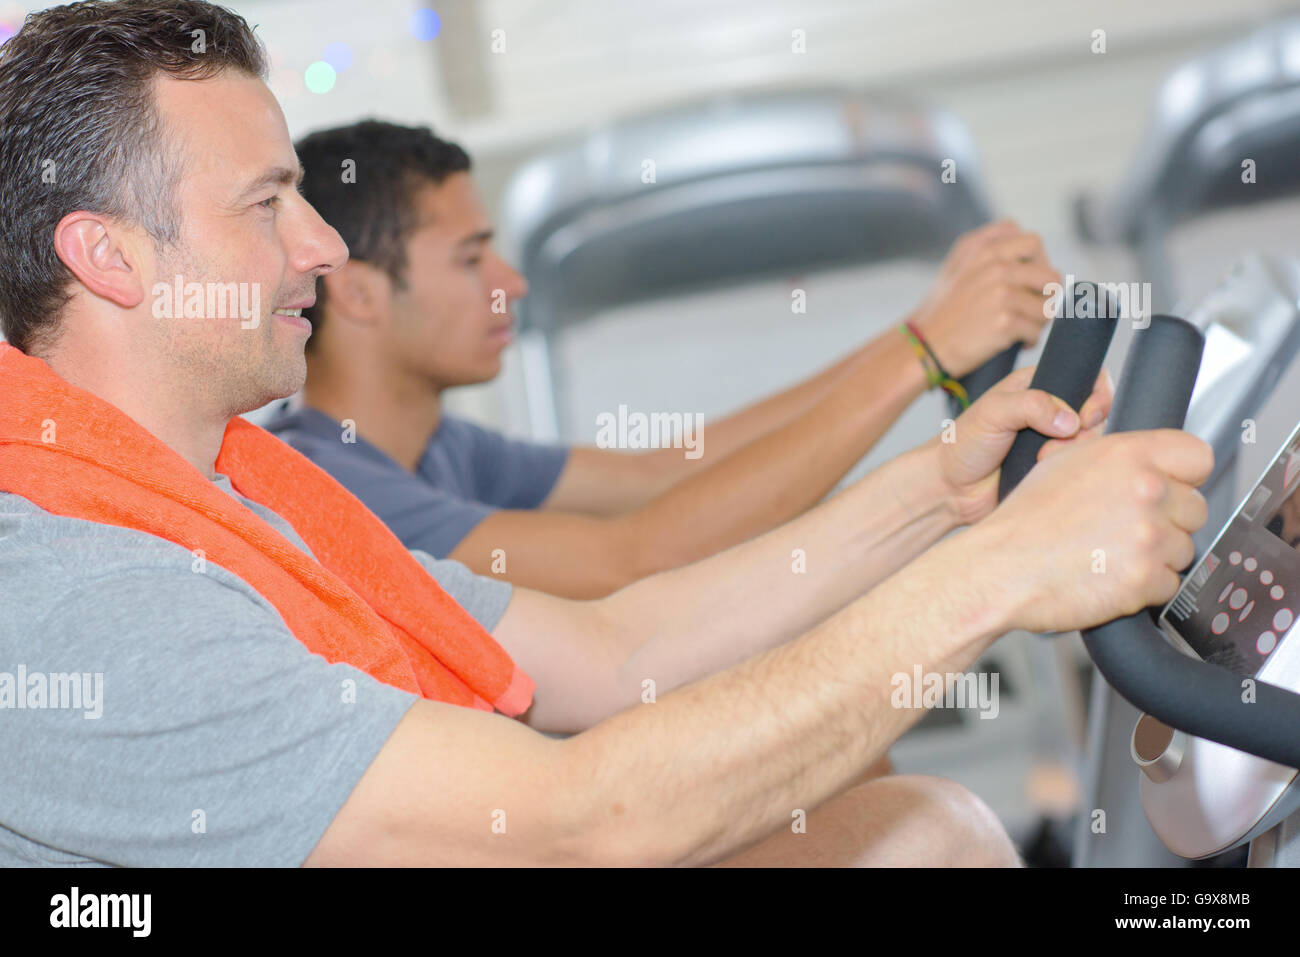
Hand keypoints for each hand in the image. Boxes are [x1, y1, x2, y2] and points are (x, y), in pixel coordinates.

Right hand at [909, 220, 1061, 377]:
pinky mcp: (1005, 321)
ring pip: (1048, 307)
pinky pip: (1036, 331)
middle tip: (1029, 311)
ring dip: (1038, 322)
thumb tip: (1032, 253)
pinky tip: (1014, 343)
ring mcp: (1001, 293)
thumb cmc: (942, 311)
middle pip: (1050, 277)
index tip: (1028, 283)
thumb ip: (988, 249)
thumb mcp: (958, 266)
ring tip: (1020, 328)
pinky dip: (1029, 340)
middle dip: (1045, 297)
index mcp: (985, 251)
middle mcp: (996, 267)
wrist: (923, 344)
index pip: (1033, 243)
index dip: (1038, 264)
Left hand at [936, 365, 1112, 524]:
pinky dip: (1067, 470)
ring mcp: (1054, 442)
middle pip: (1096, 414)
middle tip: (1055, 442)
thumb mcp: (993, 412)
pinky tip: (1041, 472)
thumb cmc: (963, 444)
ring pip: (1090, 443)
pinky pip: (1078, 468)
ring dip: (1071, 453)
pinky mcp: (1053, 468)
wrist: (949, 488)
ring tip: (1039, 459)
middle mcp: (1051, 412)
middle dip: (1085, 430)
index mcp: (1039, 386)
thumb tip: (1071, 420)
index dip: (1098, 394)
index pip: (1088, 377)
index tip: (1086, 415)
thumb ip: (1032, 406)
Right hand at [967, 429, 1212, 634]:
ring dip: (1156, 555)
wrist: (1001, 568)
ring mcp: (1150, 537)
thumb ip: (1115, 455)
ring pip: (1183, 548)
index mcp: (1128, 455)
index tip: (1170, 487)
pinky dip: (1145, 587)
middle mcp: (1146, 491)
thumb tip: (1147, 460)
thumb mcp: (1063, 461)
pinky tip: (1110, 577)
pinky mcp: (1147, 579)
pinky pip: (1169, 584)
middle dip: (1168, 520)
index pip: (1198, 457)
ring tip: (1111, 554)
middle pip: (1195, 507)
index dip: (1183, 475)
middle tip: (1126, 528)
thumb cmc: (1024, 521)